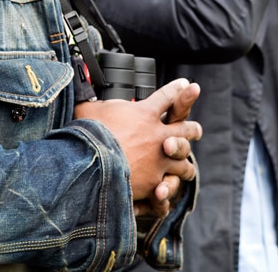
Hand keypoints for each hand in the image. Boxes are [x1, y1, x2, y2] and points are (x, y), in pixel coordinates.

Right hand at [74, 79, 201, 201]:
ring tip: (187, 166)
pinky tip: (166, 193)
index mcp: (144, 113)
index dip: (177, 90)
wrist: (91, 164)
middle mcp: (158, 134)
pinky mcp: (156, 181)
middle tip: (196, 130)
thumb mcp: (88, 110)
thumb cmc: (88, 134)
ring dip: (185, 161)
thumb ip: (90, 101)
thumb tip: (81, 93)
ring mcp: (160, 159)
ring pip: (183, 157)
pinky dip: (166, 191)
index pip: (167, 97)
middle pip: (184, 128)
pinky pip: (168, 185)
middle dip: (192, 128)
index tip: (185, 84)